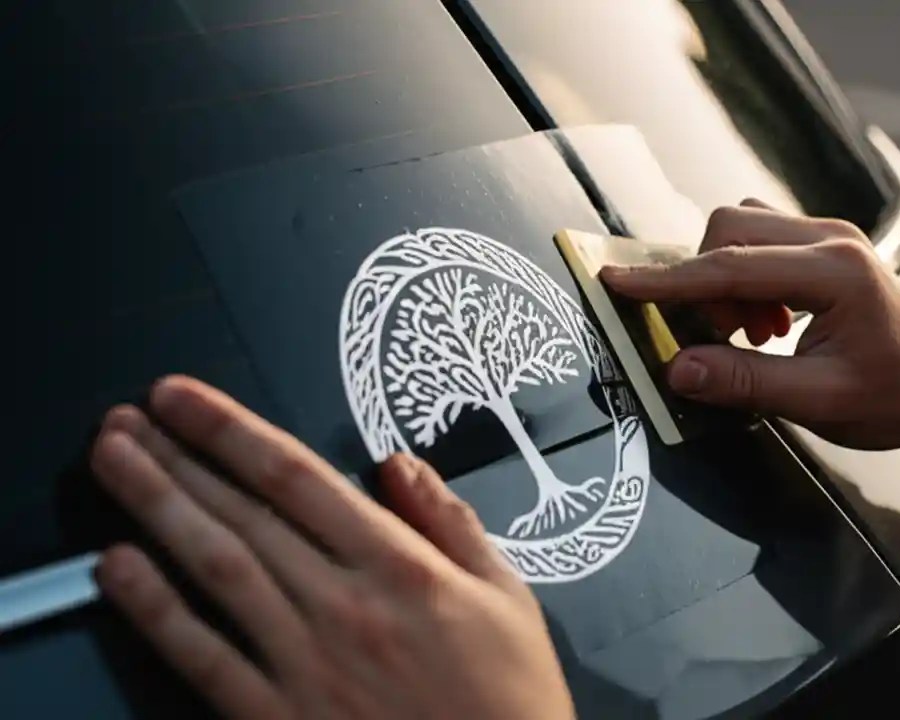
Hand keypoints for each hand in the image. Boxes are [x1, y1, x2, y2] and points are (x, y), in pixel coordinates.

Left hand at [90, 377, 572, 719]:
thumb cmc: (511, 700)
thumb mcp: (508, 598)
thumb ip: (452, 523)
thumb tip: (402, 464)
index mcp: (401, 566)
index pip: (297, 477)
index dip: (231, 430)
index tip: (183, 397)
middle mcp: (344, 604)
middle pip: (245, 513)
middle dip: (178, 457)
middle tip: (125, 418)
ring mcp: (305, 662)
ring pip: (216, 567)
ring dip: (157, 509)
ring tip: (114, 463)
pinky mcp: (276, 716)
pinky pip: (205, 656)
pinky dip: (156, 609)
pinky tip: (118, 568)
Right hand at [602, 202, 899, 449]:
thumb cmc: (894, 396)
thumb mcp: (820, 402)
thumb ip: (745, 383)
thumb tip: (678, 368)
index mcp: (836, 271)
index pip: (731, 266)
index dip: (667, 280)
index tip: (615, 282)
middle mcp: (831, 238)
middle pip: (729, 230)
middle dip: (702, 282)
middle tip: (718, 338)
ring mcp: (828, 235)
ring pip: (739, 231)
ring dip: (723, 280)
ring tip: (751, 335)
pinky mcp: (821, 244)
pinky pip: (757, 243)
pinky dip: (741, 280)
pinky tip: (765, 326)